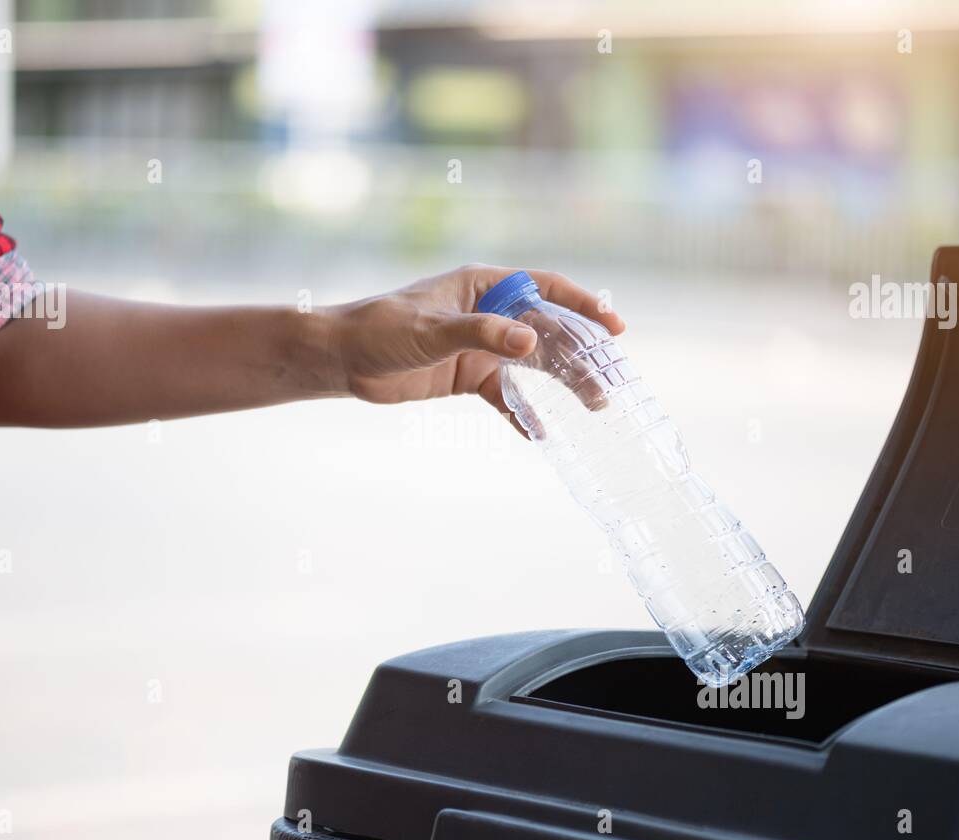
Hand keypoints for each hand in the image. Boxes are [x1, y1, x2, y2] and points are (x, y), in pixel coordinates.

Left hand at [327, 264, 623, 429]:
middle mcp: (489, 313)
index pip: (547, 289)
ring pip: (533, 366)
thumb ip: (482, 334)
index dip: (584, 306)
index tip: (614, 328)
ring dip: (561, 385)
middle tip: (608, 382)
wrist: (343, 359)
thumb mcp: (433, 329)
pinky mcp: (468, 376)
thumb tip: (530, 343)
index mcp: (484, 286)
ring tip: (592, 407)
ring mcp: (480, 346)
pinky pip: (505, 396)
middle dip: (580, 355)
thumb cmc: (382, 329)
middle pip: (547, 331)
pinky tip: (540, 433)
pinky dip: (523, 412)